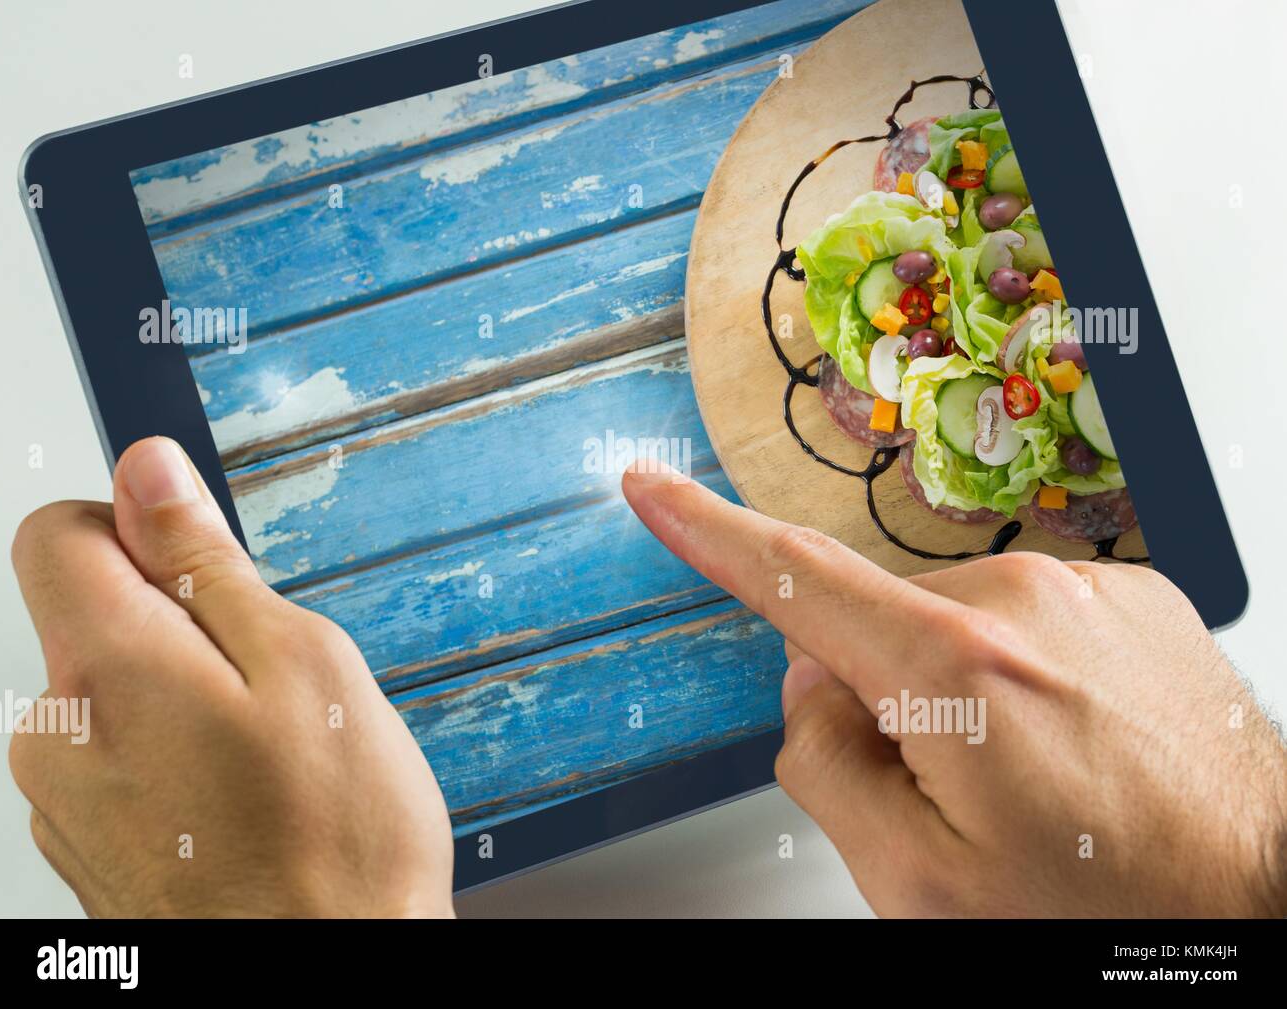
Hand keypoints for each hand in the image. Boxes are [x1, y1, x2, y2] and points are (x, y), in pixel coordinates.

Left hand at [9, 437, 452, 916]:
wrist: (327, 977)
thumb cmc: (335, 842)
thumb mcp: (303, 662)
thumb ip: (207, 562)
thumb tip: (149, 473)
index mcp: (109, 671)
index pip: (55, 533)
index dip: (134, 525)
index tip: (202, 561)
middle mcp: (57, 738)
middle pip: (92, 620)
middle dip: (179, 626)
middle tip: (271, 684)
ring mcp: (64, 804)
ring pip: (113, 696)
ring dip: (182, 700)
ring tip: (267, 757)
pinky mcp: (86, 850)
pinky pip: (118, 763)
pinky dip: (173, 761)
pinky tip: (243, 801)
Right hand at [623, 463, 1286, 916]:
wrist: (1258, 896)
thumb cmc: (1102, 905)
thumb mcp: (914, 880)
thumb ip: (823, 764)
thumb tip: (814, 679)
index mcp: (954, 664)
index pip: (792, 576)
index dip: (705, 530)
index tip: (651, 486)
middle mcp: (1023, 598)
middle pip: (877, 626)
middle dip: (879, 695)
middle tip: (950, 790)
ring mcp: (1086, 589)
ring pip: (953, 623)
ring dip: (957, 686)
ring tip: (1032, 773)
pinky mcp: (1132, 594)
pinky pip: (1025, 619)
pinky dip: (1019, 672)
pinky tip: (1073, 741)